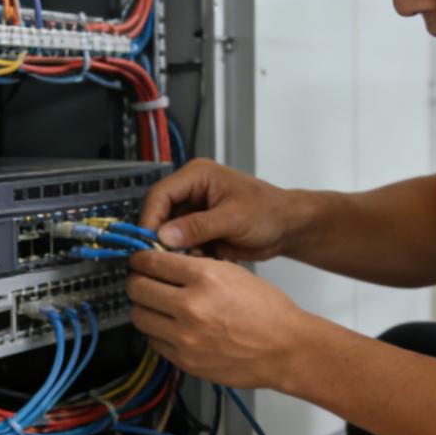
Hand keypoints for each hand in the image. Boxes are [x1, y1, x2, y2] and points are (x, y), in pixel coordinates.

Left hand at [126, 251, 313, 389]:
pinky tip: (169, 326)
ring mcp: (185, 337)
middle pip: (137, 289)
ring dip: (143, 307)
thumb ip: (197, 268)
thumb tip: (167, 264)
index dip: (140, 259)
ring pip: (139, 316)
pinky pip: (154, 342)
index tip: (139, 260)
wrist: (286, 350)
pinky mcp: (185, 361)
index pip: (151, 262)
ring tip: (154, 304)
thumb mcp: (233, 272)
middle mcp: (189, 306)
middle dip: (136, 281)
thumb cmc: (267, 311)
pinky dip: (157, 332)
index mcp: (204, 277)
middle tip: (142, 281)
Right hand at [138, 158, 303, 259]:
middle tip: (165, 258)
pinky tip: (207, 258)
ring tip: (198, 257)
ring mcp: (194, 213)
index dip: (150, 219)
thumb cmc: (269, 212)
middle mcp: (191, 192)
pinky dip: (190, 256)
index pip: (160, 195)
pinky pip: (182, 246)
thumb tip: (164, 236)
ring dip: (178, 250)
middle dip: (162, 238)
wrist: (288, 228)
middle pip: (160, 215)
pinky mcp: (199, 231)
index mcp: (197, 176)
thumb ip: (198, 227)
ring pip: (169, 234)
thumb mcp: (233, 218)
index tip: (147, 244)